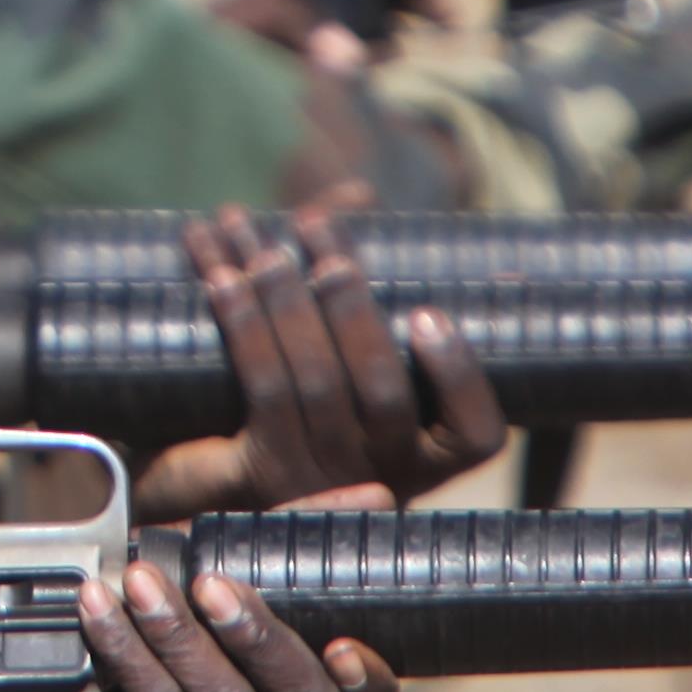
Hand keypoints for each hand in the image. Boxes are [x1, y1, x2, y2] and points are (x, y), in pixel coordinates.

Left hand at [84, 507, 405, 691]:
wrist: (98, 649)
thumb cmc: (189, 599)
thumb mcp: (241, 560)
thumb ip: (297, 534)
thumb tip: (376, 496)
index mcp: (310, 680)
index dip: (368, 687)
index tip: (345, 646)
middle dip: (260, 639)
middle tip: (214, 585)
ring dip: (179, 636)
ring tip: (142, 580)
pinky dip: (124, 647)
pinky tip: (101, 602)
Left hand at [132, 209, 503, 517]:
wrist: (214, 484)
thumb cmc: (301, 402)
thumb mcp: (347, 357)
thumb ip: (368, 289)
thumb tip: (382, 206)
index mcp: (429, 456)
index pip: (477, 435)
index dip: (459, 374)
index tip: (425, 312)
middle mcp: (383, 476)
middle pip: (381, 387)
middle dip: (345, 296)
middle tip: (312, 227)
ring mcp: (323, 480)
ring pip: (312, 378)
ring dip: (276, 290)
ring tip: (243, 228)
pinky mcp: (262, 474)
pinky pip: (262, 390)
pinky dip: (243, 325)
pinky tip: (221, 278)